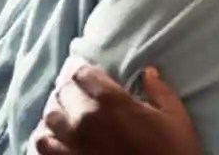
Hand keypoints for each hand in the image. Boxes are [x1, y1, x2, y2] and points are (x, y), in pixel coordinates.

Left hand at [35, 65, 199, 154]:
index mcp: (111, 102)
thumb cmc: (172, 154)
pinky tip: (55, 135)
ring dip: (57, 110)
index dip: (84, 71)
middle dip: (72, 88)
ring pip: (50, 115)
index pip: (81, 73)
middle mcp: (85, 118)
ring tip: (67, 113)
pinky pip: (43, 142)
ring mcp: (72, 142)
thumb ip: (160, 92)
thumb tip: (148, 72)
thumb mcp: (176, 121)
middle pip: (64, 91)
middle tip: (80, 93)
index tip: (88, 74)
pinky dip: (46, 135)